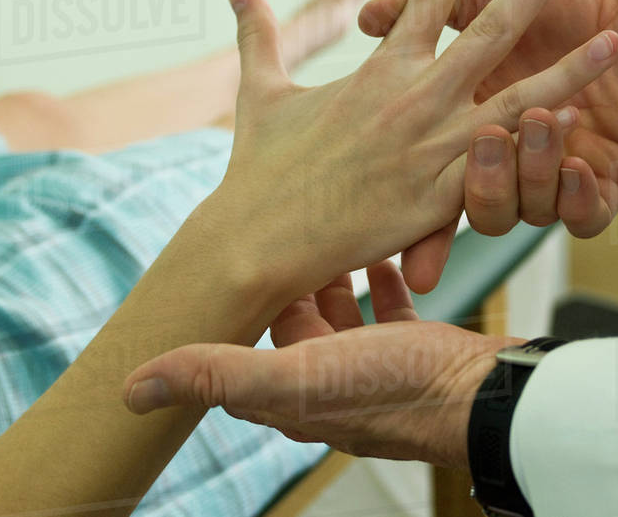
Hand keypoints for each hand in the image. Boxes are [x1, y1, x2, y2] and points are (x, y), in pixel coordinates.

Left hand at [123, 259, 510, 468]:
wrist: (486, 398)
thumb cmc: (399, 388)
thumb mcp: (301, 375)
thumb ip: (219, 376)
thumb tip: (131, 389)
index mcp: (289, 390)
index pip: (244, 337)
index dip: (241, 294)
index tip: (238, 246)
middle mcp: (326, 382)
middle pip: (292, 321)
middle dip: (289, 275)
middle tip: (291, 219)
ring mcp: (372, 369)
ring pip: (339, 314)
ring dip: (334, 274)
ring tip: (335, 229)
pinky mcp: (415, 354)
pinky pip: (389, 312)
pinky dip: (383, 283)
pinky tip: (388, 256)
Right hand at [202, 0, 617, 302]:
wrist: (255, 240)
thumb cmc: (259, 168)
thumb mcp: (260, 91)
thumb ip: (259, 33)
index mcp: (379, 70)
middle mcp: (414, 99)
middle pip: (488, 27)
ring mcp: (433, 149)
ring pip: (517, 102)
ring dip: (570, 71)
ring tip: (615, 40)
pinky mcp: (441, 200)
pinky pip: (503, 173)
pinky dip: (541, 157)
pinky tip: (578, 134)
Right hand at [361, 0, 617, 289]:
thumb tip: (370, 11)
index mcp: (464, 116)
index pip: (423, 165)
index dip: (394, 180)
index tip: (377, 201)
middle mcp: (500, 151)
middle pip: (477, 191)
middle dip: (483, 180)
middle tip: (486, 141)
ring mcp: (548, 170)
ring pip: (524, 206)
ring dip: (529, 169)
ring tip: (540, 120)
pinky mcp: (600, 183)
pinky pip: (581, 216)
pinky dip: (576, 197)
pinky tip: (577, 165)